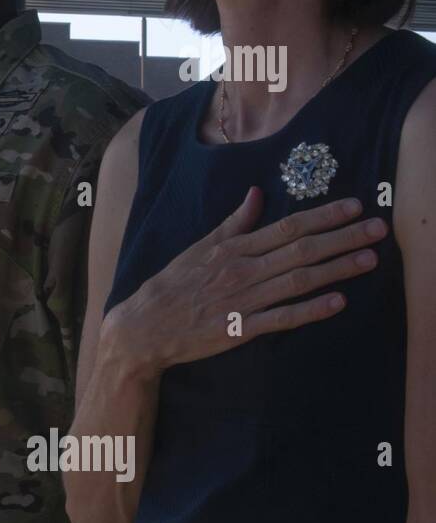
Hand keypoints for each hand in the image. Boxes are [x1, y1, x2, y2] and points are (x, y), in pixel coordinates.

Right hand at [110, 189, 385, 375]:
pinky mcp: (240, 329)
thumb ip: (233, 223)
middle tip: (378, 228)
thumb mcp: (199, 247)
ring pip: (298, 281)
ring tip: (369, 259)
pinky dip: (311, 310)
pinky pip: (282, 318)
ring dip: (337, 269)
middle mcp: (242, 271)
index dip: (323, 216)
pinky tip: (338, 302)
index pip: (287, 227)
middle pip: (301, 250)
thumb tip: (256, 194)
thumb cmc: (172, 284)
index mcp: (233, 248)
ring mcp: (242, 301)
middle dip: (343, 238)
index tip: (355, 206)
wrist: (144, 325)